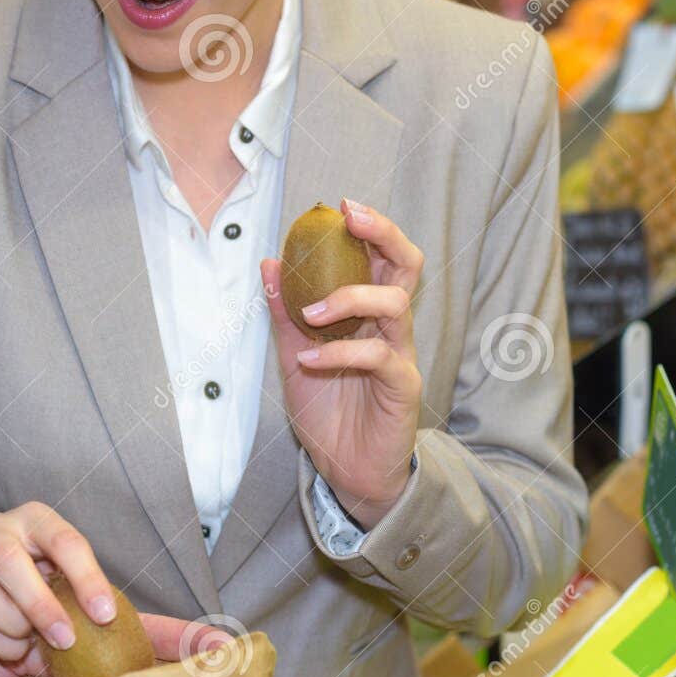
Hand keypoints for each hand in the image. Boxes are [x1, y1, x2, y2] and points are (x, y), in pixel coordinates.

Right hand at [0, 501, 113, 661]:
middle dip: (40, 607)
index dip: (87, 579)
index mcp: (38, 519)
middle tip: (65, 640)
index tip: (105, 616)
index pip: (66, 542)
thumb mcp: (74, 580)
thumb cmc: (39, 579)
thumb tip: (188, 638)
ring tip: (30, 639)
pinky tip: (10, 645)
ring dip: (12, 627)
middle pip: (12, 563)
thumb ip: (121, 608)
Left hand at [261, 198, 422, 528]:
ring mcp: (400, 354)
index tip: (341, 205)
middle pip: (407, 265)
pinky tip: (308, 360)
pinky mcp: (403, 386)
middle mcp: (391, 326)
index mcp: (369, 312)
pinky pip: (379, 356)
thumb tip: (268, 263)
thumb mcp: (295, 355)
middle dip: (383, 234)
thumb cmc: (328, 410)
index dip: (369, 227)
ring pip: (396, 303)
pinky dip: (340, 352)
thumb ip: (284, 313)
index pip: (381, 258)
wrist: (346, 470)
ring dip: (348, 297)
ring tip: (309, 312)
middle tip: (351, 218)